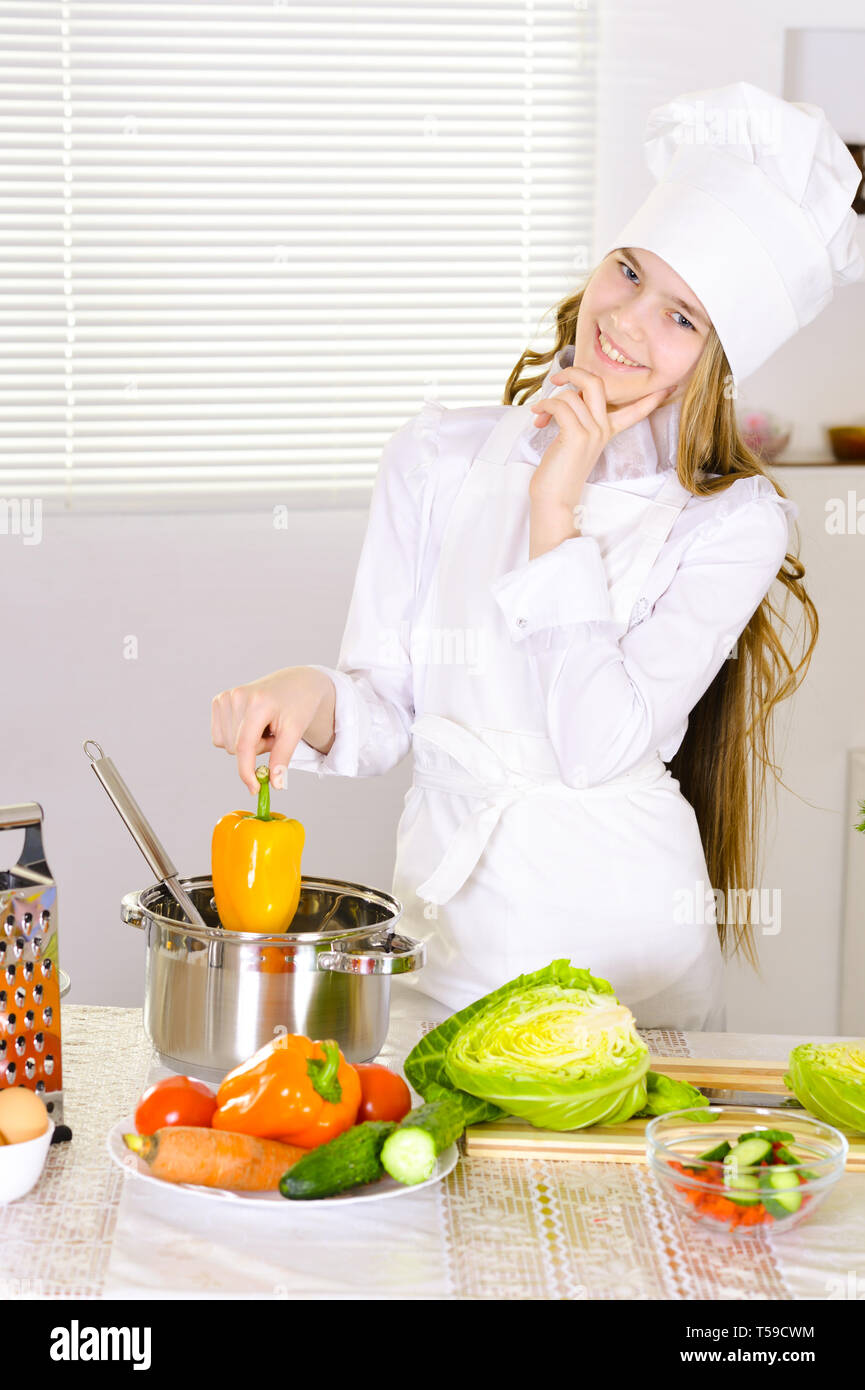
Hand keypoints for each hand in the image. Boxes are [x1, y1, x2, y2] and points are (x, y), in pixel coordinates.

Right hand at [211, 666, 333, 794]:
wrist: (295, 683)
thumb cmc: (298, 705)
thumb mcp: (295, 731)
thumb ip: (282, 757)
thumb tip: (274, 784)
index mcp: (257, 702)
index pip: (244, 746)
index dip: (246, 771)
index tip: (254, 789)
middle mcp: (236, 696)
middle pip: (235, 749)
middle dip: (256, 750)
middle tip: (275, 735)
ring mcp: (225, 697)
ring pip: (226, 745)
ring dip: (247, 744)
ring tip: (264, 727)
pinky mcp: (219, 700)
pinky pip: (220, 737)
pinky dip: (237, 737)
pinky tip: (252, 723)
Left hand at [527, 366, 675, 510]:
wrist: (554, 498)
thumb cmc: (560, 471)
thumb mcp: (576, 441)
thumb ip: (580, 418)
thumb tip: (569, 394)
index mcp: (608, 431)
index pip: (635, 411)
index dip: (651, 399)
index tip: (668, 388)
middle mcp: (603, 430)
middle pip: (598, 383)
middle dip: (575, 372)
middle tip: (559, 378)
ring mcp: (592, 432)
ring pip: (573, 394)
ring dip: (550, 399)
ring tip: (540, 413)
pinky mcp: (577, 436)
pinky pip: (560, 406)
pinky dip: (545, 406)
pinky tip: (538, 416)